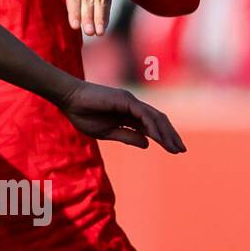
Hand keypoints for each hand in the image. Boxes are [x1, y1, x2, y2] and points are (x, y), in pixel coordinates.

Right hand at [57, 81, 186, 153]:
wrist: (69, 100)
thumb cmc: (83, 114)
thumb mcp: (107, 132)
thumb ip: (127, 136)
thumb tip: (148, 144)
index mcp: (128, 114)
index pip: (151, 125)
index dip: (164, 137)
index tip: (175, 150)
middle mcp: (133, 106)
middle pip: (158, 120)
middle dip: (171, 135)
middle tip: (181, 150)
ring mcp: (130, 101)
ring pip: (155, 117)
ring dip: (166, 133)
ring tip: (174, 148)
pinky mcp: (125, 100)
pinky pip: (144, 115)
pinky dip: (153, 127)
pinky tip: (159, 139)